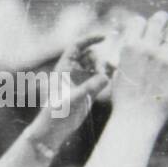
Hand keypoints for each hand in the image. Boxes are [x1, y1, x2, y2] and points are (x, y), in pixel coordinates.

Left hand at [28, 34, 110, 149]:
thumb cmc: (57, 113)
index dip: (90, 40)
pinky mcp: (88, 91)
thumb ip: (90, 87)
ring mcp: (80, 81)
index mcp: (63, 68)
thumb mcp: (74, 99)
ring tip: (111, 74)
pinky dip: (107, 76)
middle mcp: (72, 72)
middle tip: (103, 73)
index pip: (77, 47)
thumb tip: (106, 77)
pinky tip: (113, 78)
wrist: (54, 129)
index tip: (104, 37)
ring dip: (104, 67)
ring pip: (96, 67)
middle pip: (90, 56)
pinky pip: (100, 78)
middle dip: (99, 60)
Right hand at [109, 11, 167, 132]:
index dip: (141, 22)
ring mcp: (165, 60)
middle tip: (163, 17)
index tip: (144, 25)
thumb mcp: (119, 72)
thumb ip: (128, 56)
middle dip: (160, 18)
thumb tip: (136, 44)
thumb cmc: (124, 99)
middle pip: (157, 22)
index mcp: (129, 48)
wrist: (136, 119)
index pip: (138, 22)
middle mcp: (148, 50)